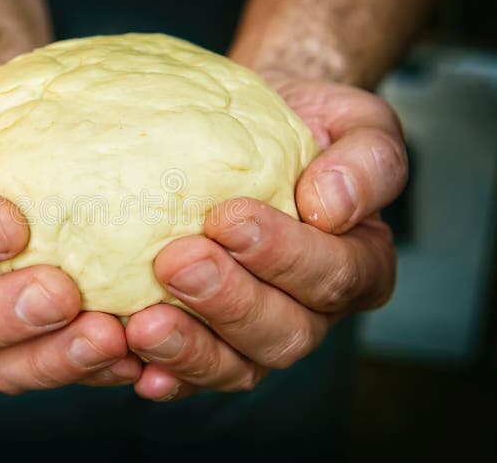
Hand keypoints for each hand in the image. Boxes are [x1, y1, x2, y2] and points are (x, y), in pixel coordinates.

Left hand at [126, 80, 406, 400]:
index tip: (229, 218)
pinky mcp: (206, 343)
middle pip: (286, 333)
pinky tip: (129, 361)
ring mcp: (255, 334)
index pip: (337, 275)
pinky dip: (158, 372)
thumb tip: (332, 206)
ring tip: (142, 326)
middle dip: (230, 303)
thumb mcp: (350, 121)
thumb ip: (367, 159)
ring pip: (237, 366)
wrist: (236, 123)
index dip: (286, 256)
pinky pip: (187, 375)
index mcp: (356, 261)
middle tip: (177, 262)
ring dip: (189, 350)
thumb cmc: (296, 121)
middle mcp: (310, 309)